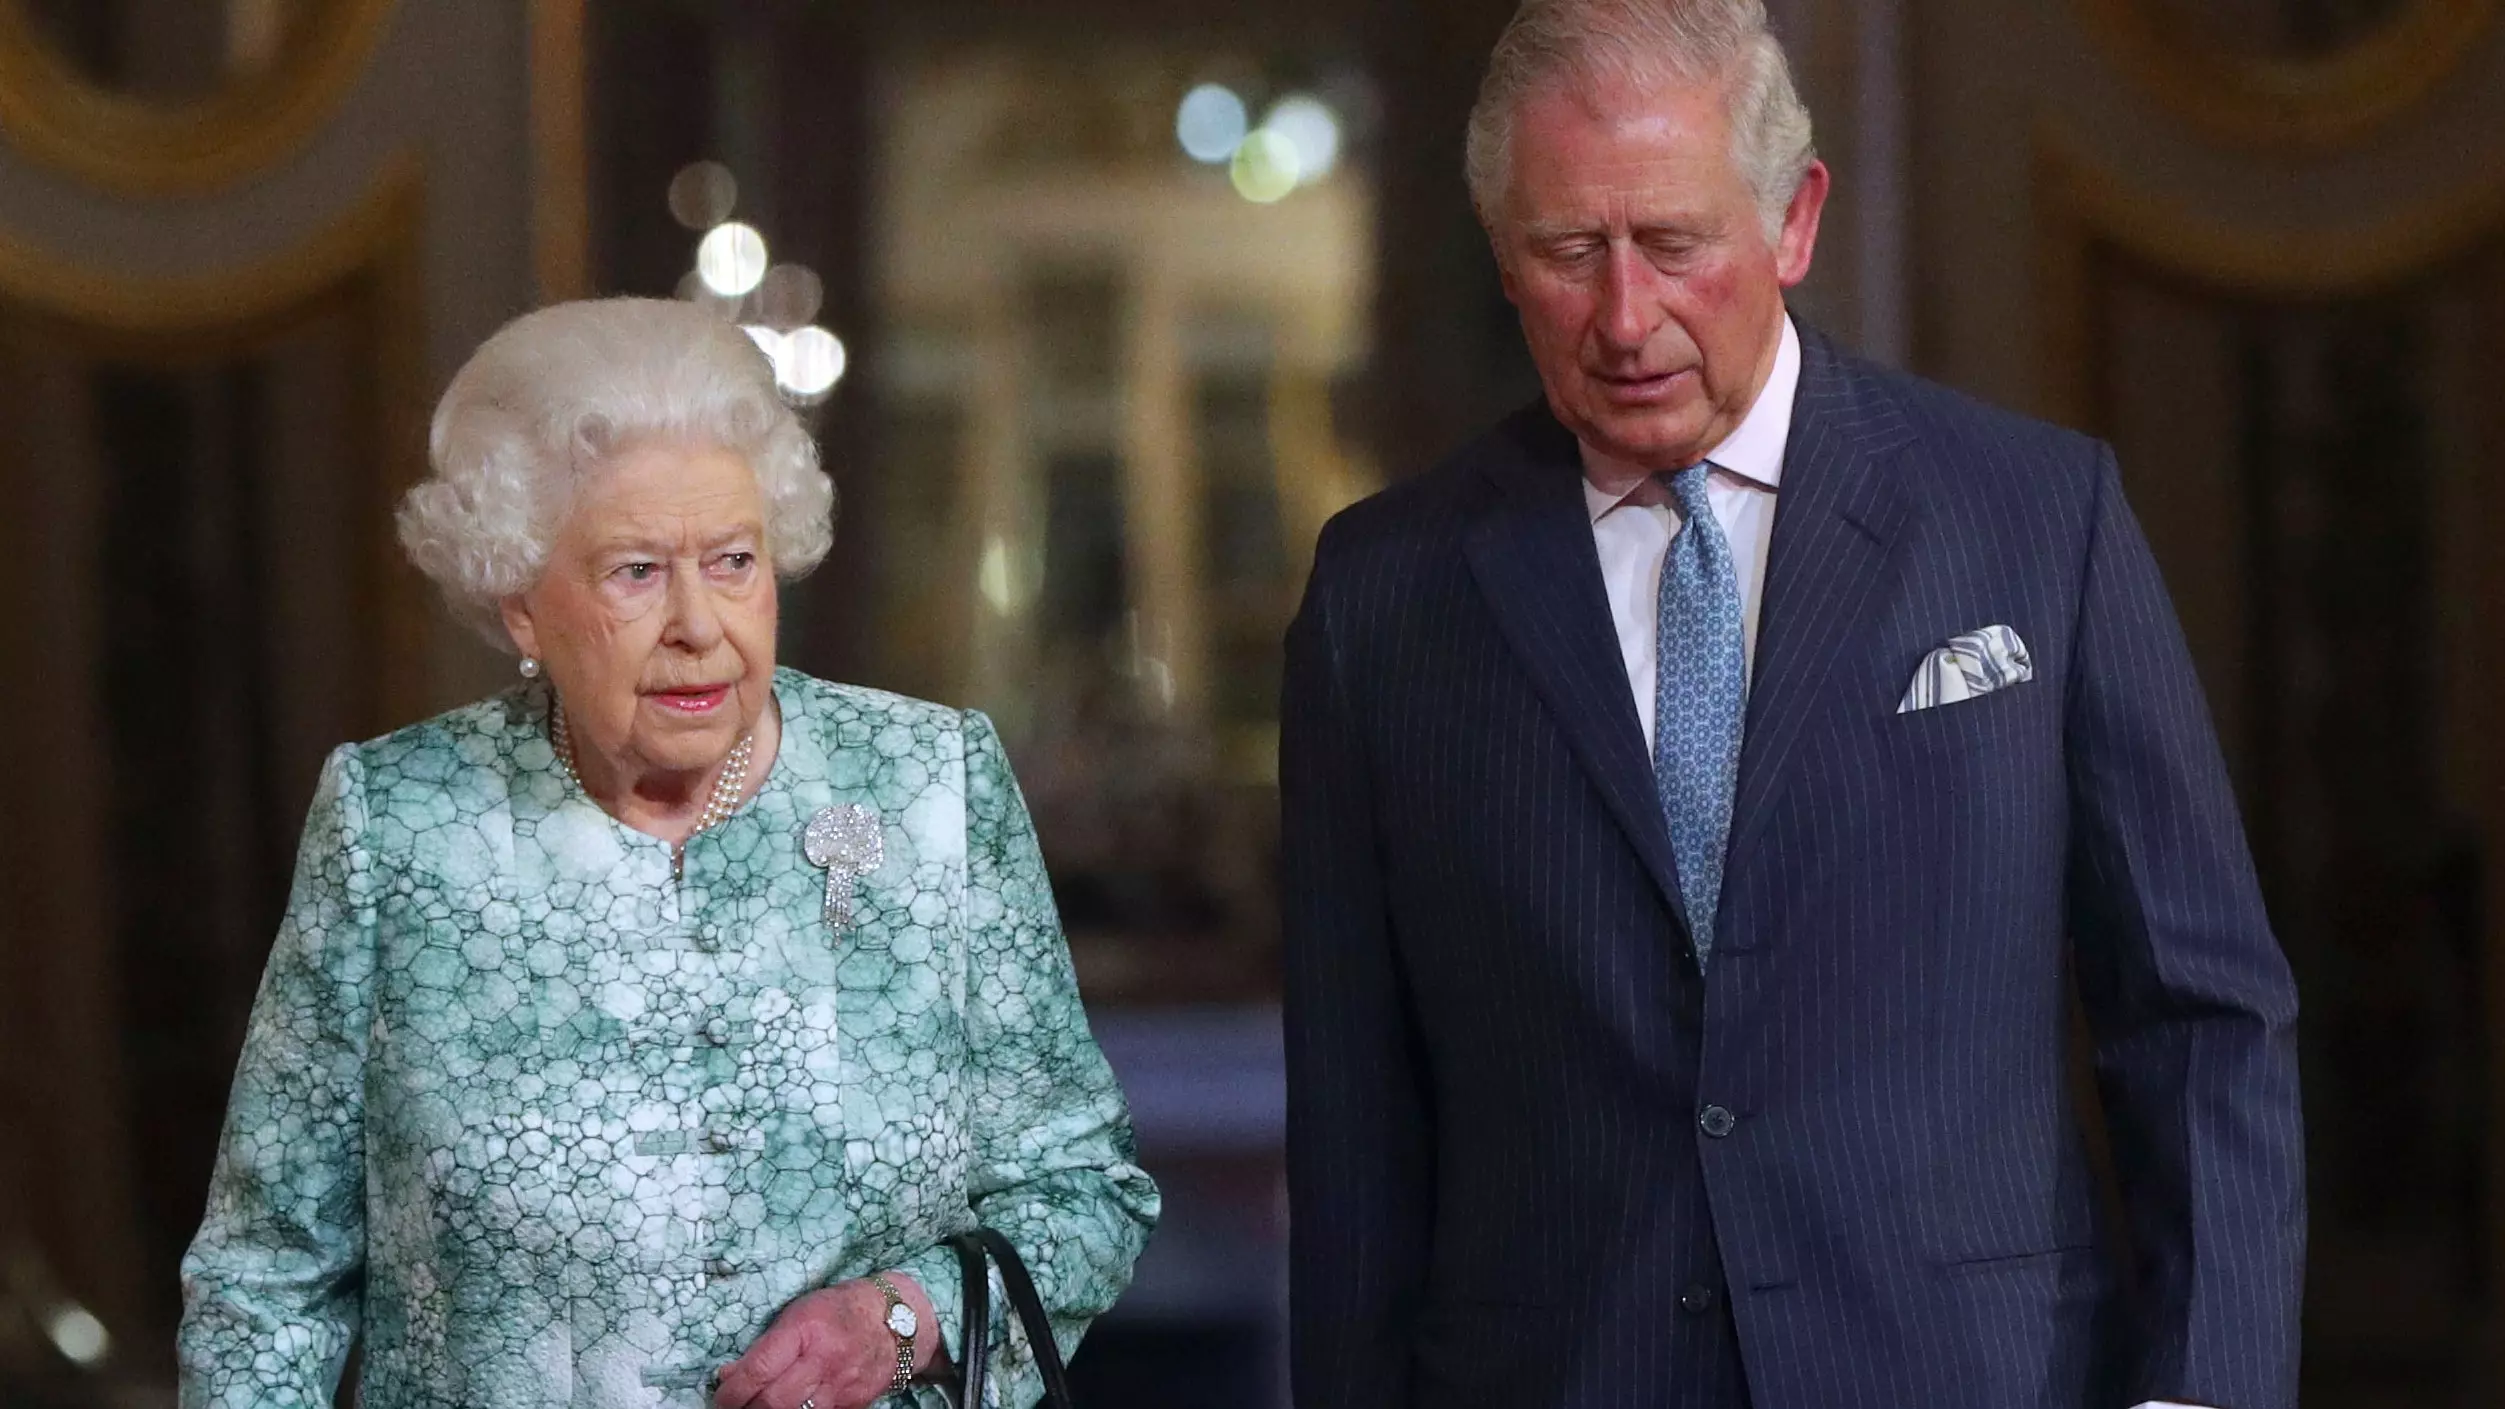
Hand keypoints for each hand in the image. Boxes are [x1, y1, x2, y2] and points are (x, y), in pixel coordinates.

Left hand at [712, 1274, 936, 1408]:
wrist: (895, 1321)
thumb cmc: (838, 1311)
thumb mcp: (798, 1314)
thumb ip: (764, 1347)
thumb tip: (728, 1377)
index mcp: (805, 1330)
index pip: (759, 1370)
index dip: (732, 1392)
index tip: (721, 1398)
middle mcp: (824, 1360)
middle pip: (774, 1402)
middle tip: (735, 1408)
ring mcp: (841, 1386)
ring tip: (759, 1408)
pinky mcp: (853, 1405)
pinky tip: (791, 1406)